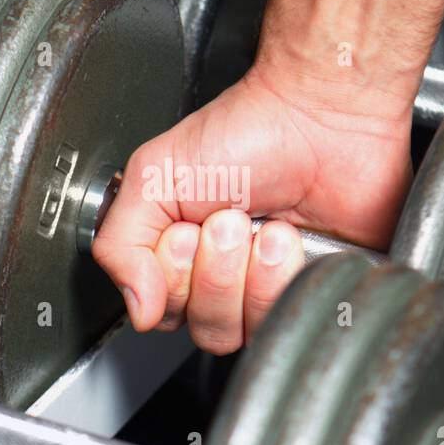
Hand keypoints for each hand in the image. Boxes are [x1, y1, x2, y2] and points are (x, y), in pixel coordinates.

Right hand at [92, 63, 412, 353]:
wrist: (322, 115)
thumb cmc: (249, 128)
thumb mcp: (155, 174)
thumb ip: (121, 242)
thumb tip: (136, 307)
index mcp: (180, 250)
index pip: (163, 310)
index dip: (173, 276)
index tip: (186, 230)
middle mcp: (224, 273)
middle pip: (206, 327)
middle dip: (215, 273)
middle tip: (228, 221)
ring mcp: (270, 284)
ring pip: (249, 329)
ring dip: (252, 274)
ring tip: (265, 227)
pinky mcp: (312, 286)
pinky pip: (292, 317)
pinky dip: (287, 277)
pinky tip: (290, 239)